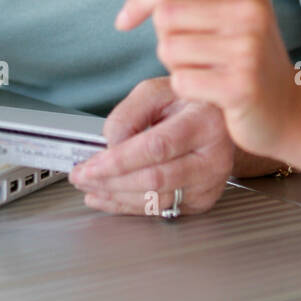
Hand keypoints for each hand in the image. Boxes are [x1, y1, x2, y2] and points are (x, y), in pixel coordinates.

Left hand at [68, 76, 233, 215]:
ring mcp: (210, 183)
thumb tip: (111, 145)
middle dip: (110, 182)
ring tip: (89, 187)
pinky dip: (128, 206)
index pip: (157, 147)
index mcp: (205, 122)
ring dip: (115, 197)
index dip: (119, 161)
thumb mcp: (157, 91)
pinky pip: (160, 209)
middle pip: (154, 179)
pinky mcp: (202, 200)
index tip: (90, 166)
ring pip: (156, 199)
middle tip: (81, 177)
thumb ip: (129, 113)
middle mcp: (213, 156)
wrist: (219, 122)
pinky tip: (108, 198)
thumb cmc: (189, 104)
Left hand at [114, 0, 298, 162]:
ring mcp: (249, 49)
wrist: (287, 108)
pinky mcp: (241, 86)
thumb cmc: (252, 51)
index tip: (123, 21)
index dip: (139, 2)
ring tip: (206, 70)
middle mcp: (253, 11)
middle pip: (165, 16)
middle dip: (166, 38)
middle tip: (194, 53)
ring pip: (169, 50)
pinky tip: (211, 91)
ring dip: (176, 65)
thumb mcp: (237, 3)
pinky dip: (187, 89)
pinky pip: (182, 81)